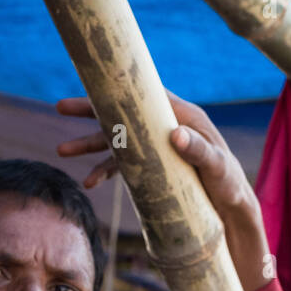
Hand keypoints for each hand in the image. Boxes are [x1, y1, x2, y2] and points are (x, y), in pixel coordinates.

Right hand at [55, 93, 273, 290]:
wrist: (231, 208)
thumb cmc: (229, 183)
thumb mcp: (217, 167)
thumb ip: (199, 150)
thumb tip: (175, 134)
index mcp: (182, 116)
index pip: (144, 94)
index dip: (118, 88)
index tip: (92, 82)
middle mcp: (165, 127)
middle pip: (122, 114)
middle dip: (90, 112)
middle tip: (59, 107)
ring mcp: (156, 148)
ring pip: (116, 141)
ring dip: (89, 145)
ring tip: (62, 151)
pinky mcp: (152, 168)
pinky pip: (122, 166)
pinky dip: (104, 172)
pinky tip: (89, 183)